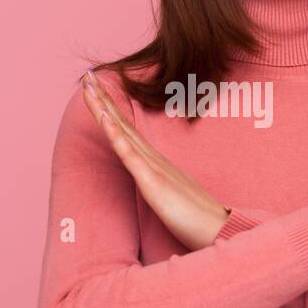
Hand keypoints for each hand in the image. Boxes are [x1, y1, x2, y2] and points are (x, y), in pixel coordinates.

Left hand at [83, 70, 229, 250]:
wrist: (219, 231)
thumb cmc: (198, 219)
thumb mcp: (173, 198)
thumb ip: (162, 187)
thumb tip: (154, 183)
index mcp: (156, 163)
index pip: (128, 132)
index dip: (112, 111)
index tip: (98, 92)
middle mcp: (154, 159)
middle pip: (122, 124)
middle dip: (103, 99)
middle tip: (87, 76)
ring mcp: (153, 167)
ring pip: (122, 132)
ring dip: (104, 107)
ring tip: (89, 86)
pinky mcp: (153, 182)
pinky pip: (130, 154)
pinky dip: (115, 133)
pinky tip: (104, 117)